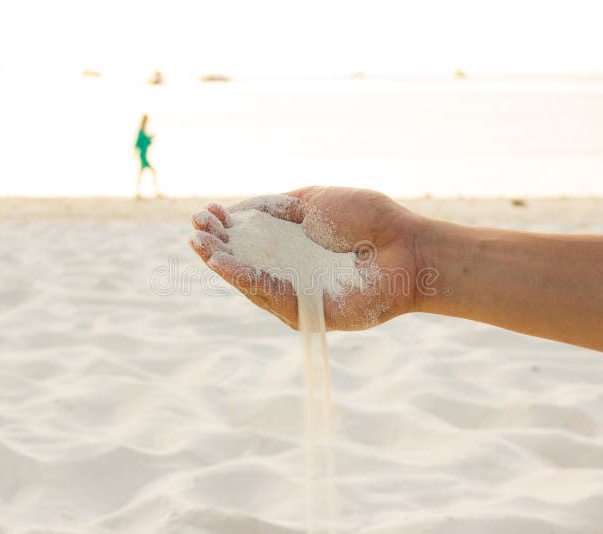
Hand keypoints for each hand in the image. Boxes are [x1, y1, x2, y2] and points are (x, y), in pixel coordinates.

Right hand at [189, 187, 423, 329]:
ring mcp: (299, 295)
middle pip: (245, 262)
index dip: (226, 227)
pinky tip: (224, 263)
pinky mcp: (309, 314)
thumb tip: (237, 210)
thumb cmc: (369, 219)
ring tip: (200, 245)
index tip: (207, 213)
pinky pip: (271, 296)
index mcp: (295, 246)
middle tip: (195, 230)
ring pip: (251, 282)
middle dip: (217, 246)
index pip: (251, 239)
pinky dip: (246, 279)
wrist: (407, 246)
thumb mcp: (314, 202)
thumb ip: (276, 207)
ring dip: (223, 264)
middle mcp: (292, 272)